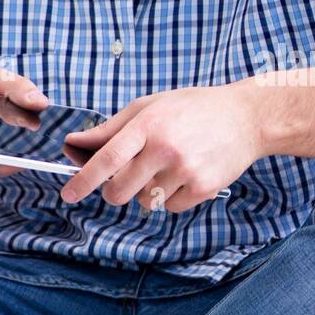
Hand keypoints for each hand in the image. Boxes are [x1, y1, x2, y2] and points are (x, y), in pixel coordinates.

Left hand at [58, 83, 263, 212]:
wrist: (247, 118)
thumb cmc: (194, 109)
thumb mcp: (151, 106)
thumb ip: (112, 128)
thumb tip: (75, 142)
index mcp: (148, 124)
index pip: (107, 158)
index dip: (84, 180)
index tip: (68, 194)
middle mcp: (165, 148)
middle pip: (120, 191)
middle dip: (114, 192)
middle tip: (124, 181)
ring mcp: (185, 170)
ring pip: (146, 201)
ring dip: (148, 191)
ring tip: (169, 166)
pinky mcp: (203, 188)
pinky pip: (171, 207)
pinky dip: (172, 197)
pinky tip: (187, 174)